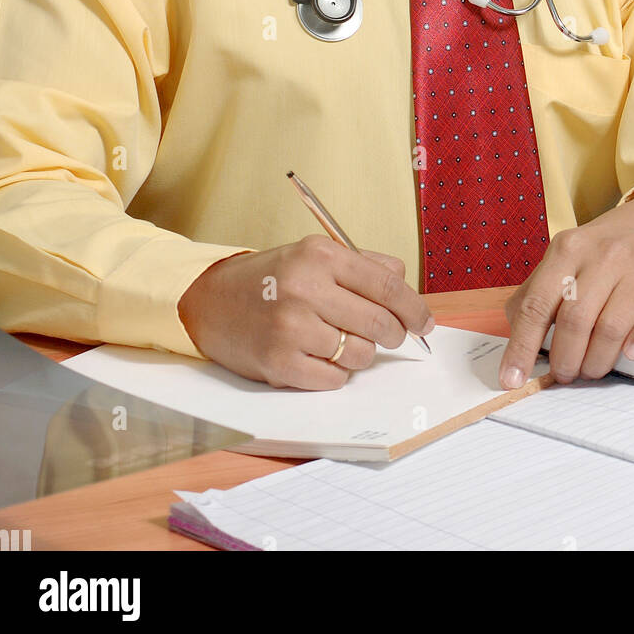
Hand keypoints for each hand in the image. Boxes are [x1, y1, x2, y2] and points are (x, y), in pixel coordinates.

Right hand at [177, 237, 434, 389]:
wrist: (208, 302)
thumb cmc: (268, 279)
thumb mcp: (312, 255)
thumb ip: (362, 264)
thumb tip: (404, 281)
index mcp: (320, 256)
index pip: (387, 285)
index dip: (414, 308)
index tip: (425, 322)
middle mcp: (307, 288)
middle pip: (379, 323)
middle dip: (394, 335)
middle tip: (392, 336)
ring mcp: (292, 328)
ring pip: (360, 355)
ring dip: (359, 353)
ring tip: (337, 340)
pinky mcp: (280, 363)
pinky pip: (334, 378)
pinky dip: (335, 372)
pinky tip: (317, 356)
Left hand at [498, 191, 633, 389]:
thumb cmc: (612, 249)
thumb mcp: (569, 256)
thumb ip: (538, 290)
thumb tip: (515, 332)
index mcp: (568, 249)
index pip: (536, 305)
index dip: (521, 347)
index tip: (512, 380)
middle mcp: (604, 255)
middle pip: (573, 320)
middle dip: (564, 359)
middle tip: (565, 376)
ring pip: (611, 327)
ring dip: (597, 360)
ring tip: (592, 370)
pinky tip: (632, 354)